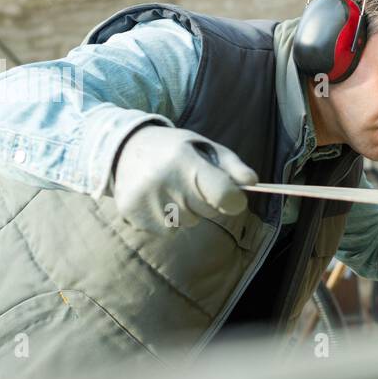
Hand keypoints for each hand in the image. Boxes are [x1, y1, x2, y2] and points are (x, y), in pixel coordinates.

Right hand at [110, 125, 258, 233]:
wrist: (123, 149)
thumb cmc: (175, 149)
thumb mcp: (205, 147)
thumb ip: (232, 166)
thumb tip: (254, 182)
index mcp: (185, 162)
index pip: (224, 195)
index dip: (233, 200)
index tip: (230, 196)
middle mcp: (164, 183)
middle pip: (208, 211)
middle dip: (206, 200)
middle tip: (189, 181)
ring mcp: (147, 202)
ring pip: (189, 223)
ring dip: (186, 211)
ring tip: (170, 188)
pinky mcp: (135, 216)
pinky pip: (169, 231)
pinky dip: (168, 219)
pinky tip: (157, 199)